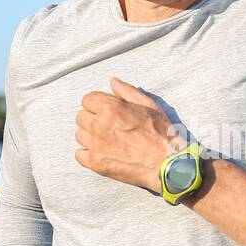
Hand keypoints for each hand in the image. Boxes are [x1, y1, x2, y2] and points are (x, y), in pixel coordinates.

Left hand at [75, 77, 182, 191]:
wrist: (166, 163)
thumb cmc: (161, 135)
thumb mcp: (149, 106)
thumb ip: (127, 91)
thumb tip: (113, 82)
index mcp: (111, 108)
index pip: (87, 99)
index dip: (97, 104)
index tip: (105, 110)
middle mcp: (100, 125)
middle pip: (81, 117)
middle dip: (93, 119)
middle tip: (108, 126)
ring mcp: (96, 145)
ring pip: (79, 135)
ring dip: (90, 136)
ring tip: (106, 140)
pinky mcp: (95, 162)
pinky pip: (79, 154)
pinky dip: (88, 153)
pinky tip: (102, 152)